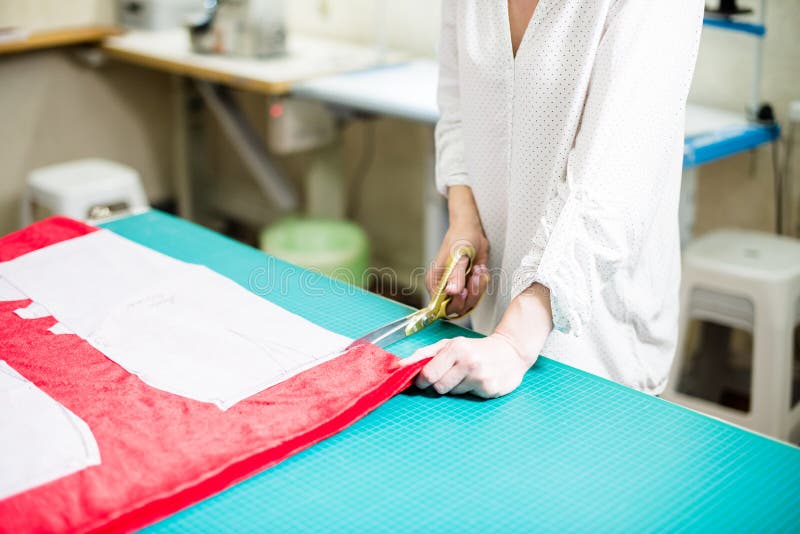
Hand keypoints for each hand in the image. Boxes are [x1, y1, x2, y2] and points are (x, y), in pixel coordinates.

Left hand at [401, 334, 535, 397]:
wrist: (511, 352)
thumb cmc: (474, 348)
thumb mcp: (449, 345)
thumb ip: (423, 354)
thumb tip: (399, 366)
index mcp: (455, 348)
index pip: (427, 374)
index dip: (422, 380)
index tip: (425, 379)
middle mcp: (468, 361)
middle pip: (438, 387)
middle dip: (440, 384)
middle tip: (451, 374)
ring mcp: (480, 376)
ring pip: (452, 393)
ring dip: (456, 387)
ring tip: (467, 376)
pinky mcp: (490, 389)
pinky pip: (468, 397)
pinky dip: (470, 391)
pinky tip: (478, 381)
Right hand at [427, 186, 489, 316]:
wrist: (471, 230)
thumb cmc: (460, 238)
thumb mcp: (459, 255)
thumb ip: (456, 275)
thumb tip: (453, 292)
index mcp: (435, 282)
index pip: (440, 307)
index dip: (454, 303)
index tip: (463, 291)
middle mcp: (444, 288)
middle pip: (456, 307)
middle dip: (469, 294)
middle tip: (474, 277)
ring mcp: (456, 288)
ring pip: (468, 303)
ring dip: (478, 288)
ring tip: (478, 270)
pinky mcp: (467, 286)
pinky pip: (476, 295)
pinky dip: (482, 284)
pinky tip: (480, 270)